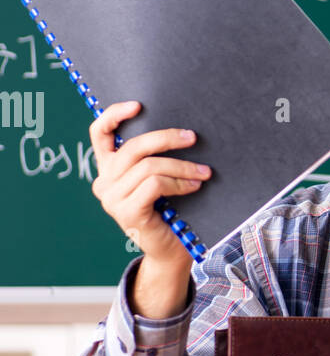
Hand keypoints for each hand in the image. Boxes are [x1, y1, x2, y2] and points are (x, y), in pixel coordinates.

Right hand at [89, 101, 210, 263]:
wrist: (171, 250)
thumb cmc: (169, 211)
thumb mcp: (156, 178)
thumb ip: (153, 157)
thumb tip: (179, 130)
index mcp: (108, 169)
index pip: (98, 134)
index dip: (114, 115)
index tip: (139, 105)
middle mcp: (104, 182)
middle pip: (132, 147)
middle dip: (166, 138)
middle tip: (192, 137)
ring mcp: (113, 199)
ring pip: (149, 167)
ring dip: (182, 166)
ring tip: (204, 172)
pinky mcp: (128, 212)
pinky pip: (155, 185)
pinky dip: (179, 182)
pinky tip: (195, 186)